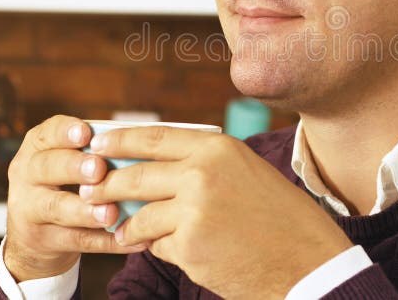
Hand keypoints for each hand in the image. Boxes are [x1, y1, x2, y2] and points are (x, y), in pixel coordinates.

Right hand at [3, 115, 144, 281]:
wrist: (33, 234)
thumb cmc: (63, 183)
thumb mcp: (65, 161)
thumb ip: (93, 151)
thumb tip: (137, 146)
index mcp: (36, 148)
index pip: (46, 134)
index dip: (65, 132)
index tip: (86, 134)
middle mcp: (26, 175)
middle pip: (47, 168)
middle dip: (75, 167)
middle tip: (99, 169)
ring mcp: (29, 210)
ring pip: (57, 208)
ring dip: (86, 211)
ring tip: (111, 213)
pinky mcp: (42, 240)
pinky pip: (75, 240)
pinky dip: (105, 241)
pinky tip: (129, 240)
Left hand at [81, 126, 354, 298]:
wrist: (307, 260)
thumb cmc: (279, 217)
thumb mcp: (245, 172)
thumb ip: (203, 165)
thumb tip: (152, 169)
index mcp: (218, 148)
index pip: (153, 137)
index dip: (119, 140)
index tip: (97, 145)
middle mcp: (203, 172)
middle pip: (136, 175)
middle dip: (106, 186)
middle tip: (90, 192)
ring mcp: (195, 209)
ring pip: (140, 214)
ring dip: (126, 226)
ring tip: (122, 233)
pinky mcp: (191, 245)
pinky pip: (158, 245)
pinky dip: (157, 248)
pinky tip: (168, 250)